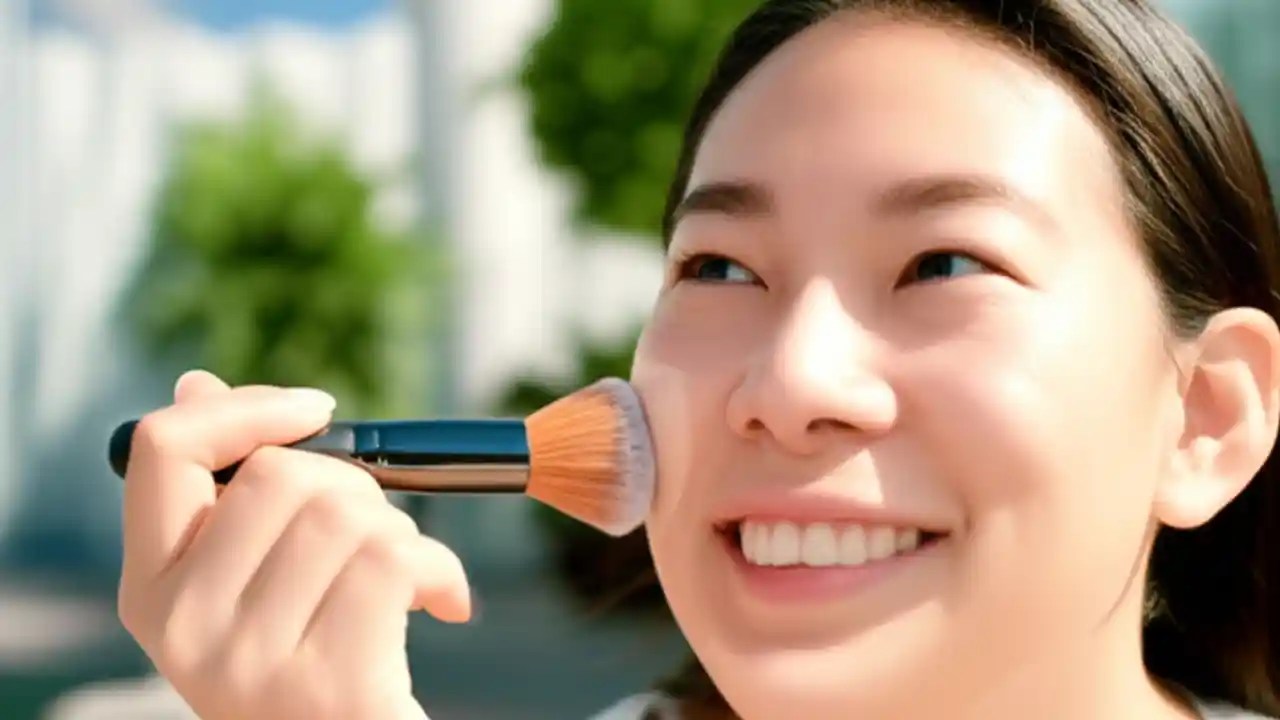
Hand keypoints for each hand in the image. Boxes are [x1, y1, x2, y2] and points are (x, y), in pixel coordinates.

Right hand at [117, 370, 471, 719]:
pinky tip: (443, 604)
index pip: (163, 451)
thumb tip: (196, 386)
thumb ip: (226, 496)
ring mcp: (252, 662)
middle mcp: (185, 628)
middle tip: (376, 534)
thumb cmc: (317, 661)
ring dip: (401, 531)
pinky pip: (394, 560)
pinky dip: (439, 568)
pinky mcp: (329, 685)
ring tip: (404, 580)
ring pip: (347, 513)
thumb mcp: (254, 585)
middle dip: (354, 485)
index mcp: (153, 592)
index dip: (246, 409)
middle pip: (281, 473)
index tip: (315, 408)